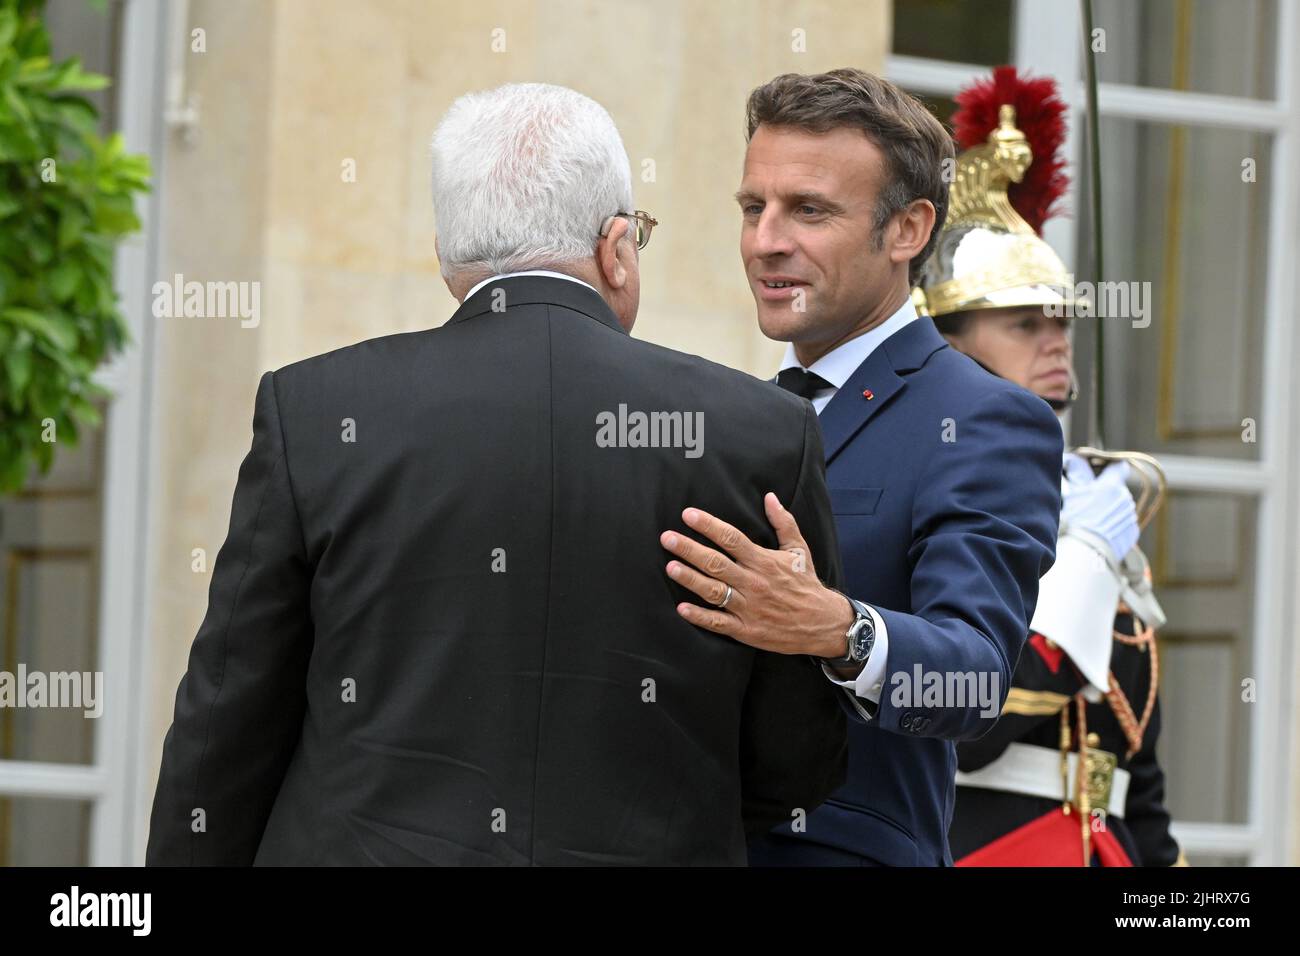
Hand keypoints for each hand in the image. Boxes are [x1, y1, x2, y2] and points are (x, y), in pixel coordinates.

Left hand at [659, 492, 853, 658]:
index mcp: (763, 561)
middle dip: (689, 549)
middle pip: (715, 562)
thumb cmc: (805, 583)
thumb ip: (783, 522)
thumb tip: (770, 497)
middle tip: (667, 538)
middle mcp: (753, 582)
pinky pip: (718, 623)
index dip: (708, 526)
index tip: (688, 515)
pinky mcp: (746, 630)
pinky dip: (700, 616)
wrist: (823, 623)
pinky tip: (682, 608)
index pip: (731, 539)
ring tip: (670, 567)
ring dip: (690, 579)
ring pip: (713, 591)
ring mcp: (748, 607)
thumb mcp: (798, 550)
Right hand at [1062, 460, 1138, 560]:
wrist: (1087, 554)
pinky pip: (1123, 522)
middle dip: (1105, 491)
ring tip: (1091, 521)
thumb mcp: (1073, 494)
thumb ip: (1078, 474)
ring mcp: (1130, 516)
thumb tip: (1074, 458)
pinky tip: (1099, 533)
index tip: (1100, 470)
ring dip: (1109, 508)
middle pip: (1117, 488)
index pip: (1119, 466)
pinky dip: (1113, 524)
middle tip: (1088, 501)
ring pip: (1120, 506)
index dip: (1110, 466)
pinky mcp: (1131, 532)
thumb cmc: (1076, 522)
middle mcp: (1125, 498)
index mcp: (1111, 485)